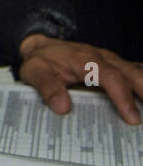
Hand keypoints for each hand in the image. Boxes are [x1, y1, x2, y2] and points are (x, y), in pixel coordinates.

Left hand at [18, 34, 141, 123]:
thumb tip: (62, 107)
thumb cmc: (42, 60)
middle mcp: (103, 58)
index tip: (131, 118)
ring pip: (138, 73)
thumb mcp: (34, 71)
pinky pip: (136, 74)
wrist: (43, 46)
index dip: (122, 97)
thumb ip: (47, 87)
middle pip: (132, 73)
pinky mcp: (117, 67)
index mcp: (84, 58)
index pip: (109, 76)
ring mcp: (113, 62)